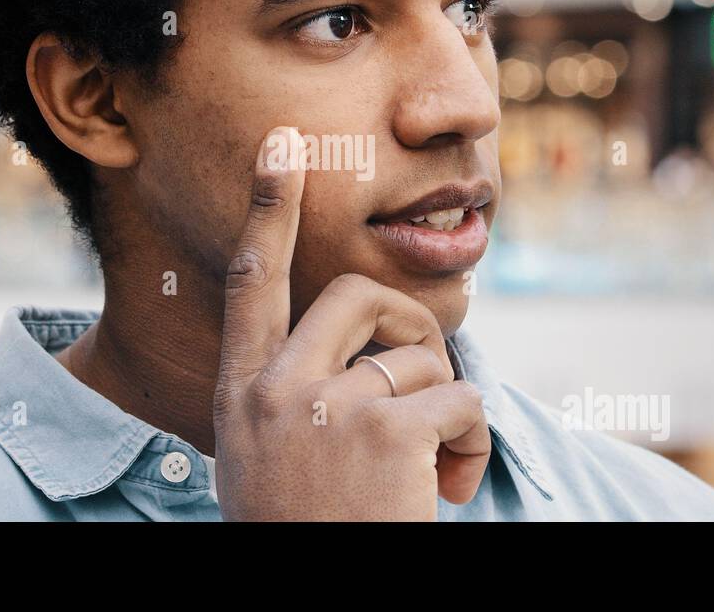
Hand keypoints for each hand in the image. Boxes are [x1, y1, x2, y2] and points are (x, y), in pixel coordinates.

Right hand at [213, 126, 490, 519]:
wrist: (313, 597)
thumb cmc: (303, 532)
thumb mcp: (267, 460)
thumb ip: (292, 397)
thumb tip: (368, 353)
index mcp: (241, 395)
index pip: (250, 281)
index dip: (266, 209)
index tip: (281, 147)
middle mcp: (274, 391)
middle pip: (355, 296)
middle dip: (406, 325)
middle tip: (424, 376)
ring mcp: (327, 410)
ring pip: (420, 357)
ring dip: (444, 409)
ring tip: (434, 468)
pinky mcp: (385, 434)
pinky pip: (460, 400)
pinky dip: (473, 444)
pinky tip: (449, 489)